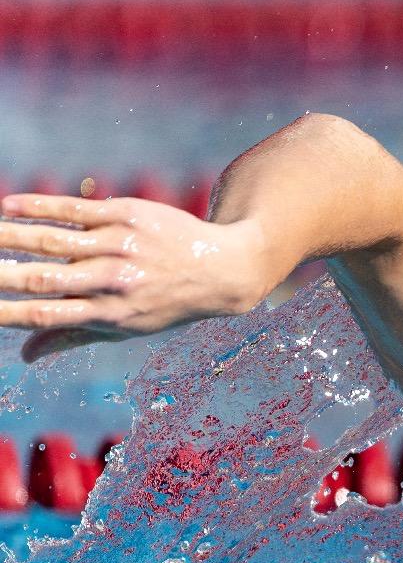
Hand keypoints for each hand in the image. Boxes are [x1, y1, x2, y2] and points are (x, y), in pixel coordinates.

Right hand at [0, 194, 270, 362]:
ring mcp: (118, 246)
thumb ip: (73, 336)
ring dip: (8, 237)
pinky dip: (38, 207)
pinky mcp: (125, 215)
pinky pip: (74, 210)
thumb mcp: (127, 328)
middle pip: (42, 279)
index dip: (4, 312)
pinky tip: (7, 207)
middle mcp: (113, 282)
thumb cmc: (166, 302)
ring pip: (52, 241)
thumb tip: (24, 356)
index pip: (45, 315)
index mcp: (110, 315)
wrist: (222, 269)